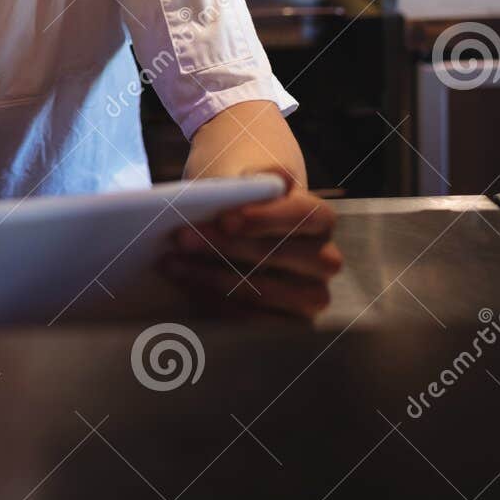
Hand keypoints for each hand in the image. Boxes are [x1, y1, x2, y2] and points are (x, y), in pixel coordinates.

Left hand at [158, 175, 341, 321]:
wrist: (237, 224)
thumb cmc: (243, 198)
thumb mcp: (248, 177)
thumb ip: (258, 175)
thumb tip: (270, 178)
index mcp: (320, 218)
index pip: (305, 216)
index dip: (265, 218)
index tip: (225, 219)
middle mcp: (324, 260)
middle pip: (280, 254)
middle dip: (227, 247)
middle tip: (182, 238)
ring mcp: (311, 296)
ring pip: (264, 291)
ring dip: (213, 277)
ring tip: (174, 261)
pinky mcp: (289, 324)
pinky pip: (253, 319)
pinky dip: (214, 300)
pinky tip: (186, 282)